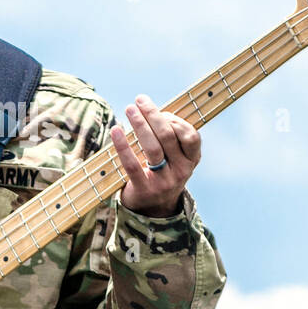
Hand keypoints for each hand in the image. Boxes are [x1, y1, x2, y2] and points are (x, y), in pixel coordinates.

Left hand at [109, 94, 201, 217]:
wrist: (152, 207)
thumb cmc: (162, 171)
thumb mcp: (175, 158)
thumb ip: (169, 136)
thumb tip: (152, 109)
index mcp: (191, 161)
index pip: (191, 137)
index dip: (175, 119)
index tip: (160, 110)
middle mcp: (181, 172)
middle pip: (168, 137)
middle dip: (153, 115)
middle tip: (139, 101)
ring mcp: (163, 182)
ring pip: (152, 148)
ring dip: (139, 125)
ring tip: (129, 109)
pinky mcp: (144, 189)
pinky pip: (132, 165)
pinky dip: (122, 145)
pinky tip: (115, 130)